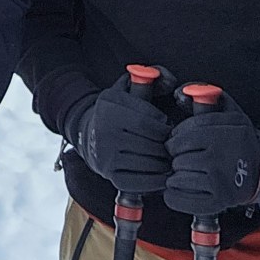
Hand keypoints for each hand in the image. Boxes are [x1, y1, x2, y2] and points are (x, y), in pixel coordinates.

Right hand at [69, 77, 173, 194]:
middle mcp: (105, 134)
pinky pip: (143, 183)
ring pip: (150, 164)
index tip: (165, 125)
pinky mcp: (112, 177)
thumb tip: (161, 77)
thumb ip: (149, 77)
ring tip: (166, 155)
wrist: (89, 134)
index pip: (148, 121)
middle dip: (166, 144)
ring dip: (165, 162)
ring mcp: (107, 158)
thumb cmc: (118, 110)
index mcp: (109, 108)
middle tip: (169, 143)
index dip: (163, 125)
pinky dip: (158, 179)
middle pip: (151, 144)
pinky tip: (161, 170)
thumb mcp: (127, 87)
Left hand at [164, 92, 259, 214]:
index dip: (174, 141)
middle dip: (178, 158)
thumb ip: (207, 98)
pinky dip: (175, 196)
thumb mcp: (230, 113)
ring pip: (177, 179)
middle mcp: (218, 160)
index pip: (178, 138)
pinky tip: (182, 189)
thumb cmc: (241, 140)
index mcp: (219, 136)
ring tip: (188, 173)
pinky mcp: (217, 202)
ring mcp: (218, 183)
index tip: (179, 144)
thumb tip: (182, 92)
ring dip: (177, 176)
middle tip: (187, 160)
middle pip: (176, 159)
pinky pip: (179, 199)